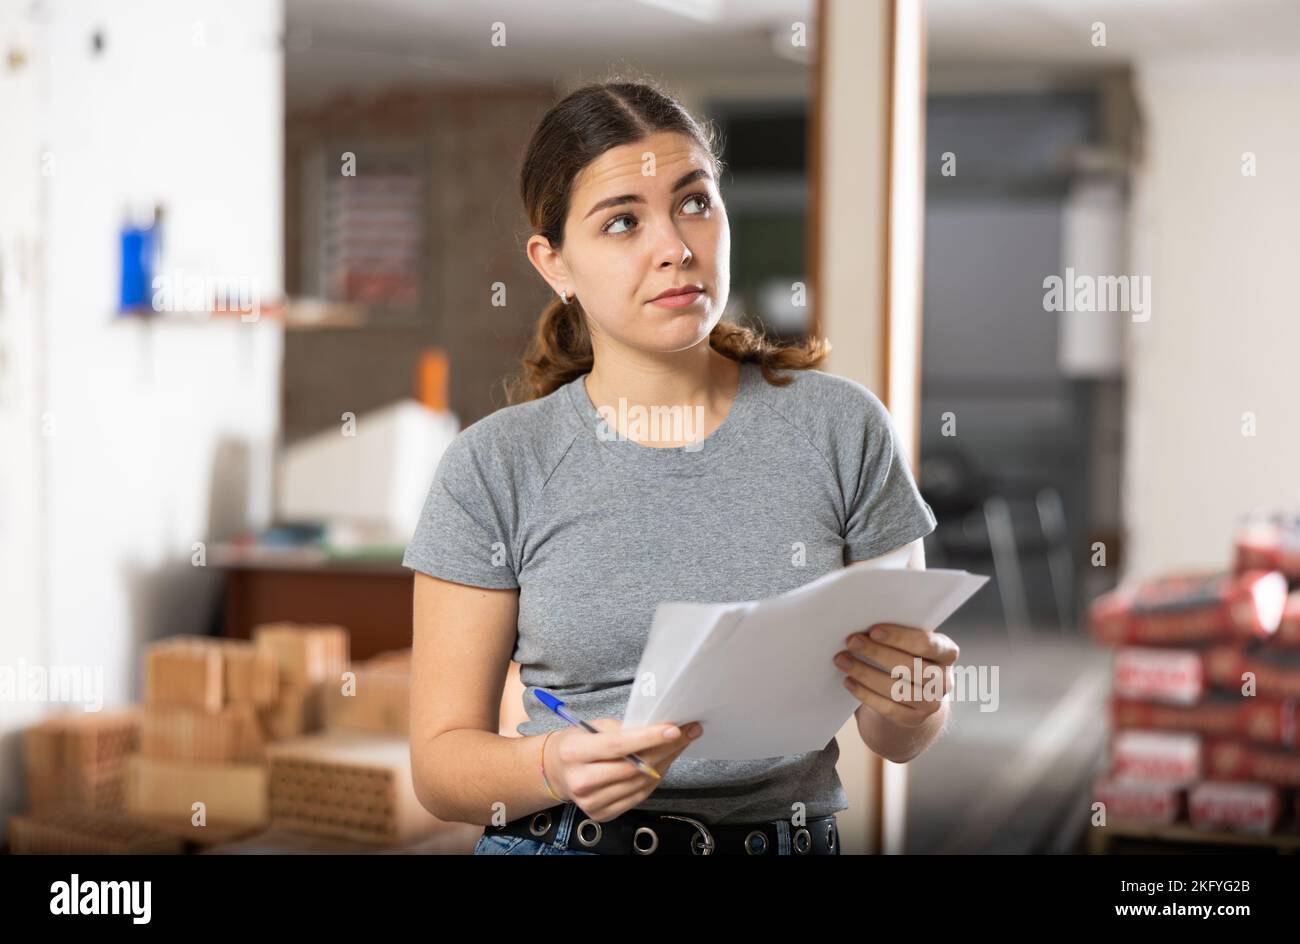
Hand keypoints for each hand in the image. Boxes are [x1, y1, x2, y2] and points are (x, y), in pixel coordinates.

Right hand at [545, 718, 703, 821]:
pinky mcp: (602, 814)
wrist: (558, 771)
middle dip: (665, 748)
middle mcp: (581, 781)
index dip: (648, 738)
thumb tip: (657, 729)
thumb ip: (621, 729)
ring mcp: (591, 802)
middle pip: (633, 767)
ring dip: (665, 763)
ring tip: (679, 745)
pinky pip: (638, 796)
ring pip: (640, 783)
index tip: (674, 729)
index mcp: (574, 753)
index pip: (617, 746)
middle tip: (687, 732)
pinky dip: (654, 779)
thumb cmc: (578, 743)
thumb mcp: (592, 726)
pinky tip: (664, 763)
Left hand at [833, 623, 958, 727]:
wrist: (915, 696)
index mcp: (947, 653)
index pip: (927, 643)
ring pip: (896, 688)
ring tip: (842, 660)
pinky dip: (864, 693)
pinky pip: (887, 707)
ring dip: (864, 673)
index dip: (900, 637)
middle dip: (876, 652)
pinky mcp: (914, 719)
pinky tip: (849, 681)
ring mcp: (932, 703)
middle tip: (852, 641)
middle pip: (909, 666)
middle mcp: (944, 680)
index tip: (873, 630)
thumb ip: (899, 636)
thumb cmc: (908, 659)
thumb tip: (864, 625)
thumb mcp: (912, 645)